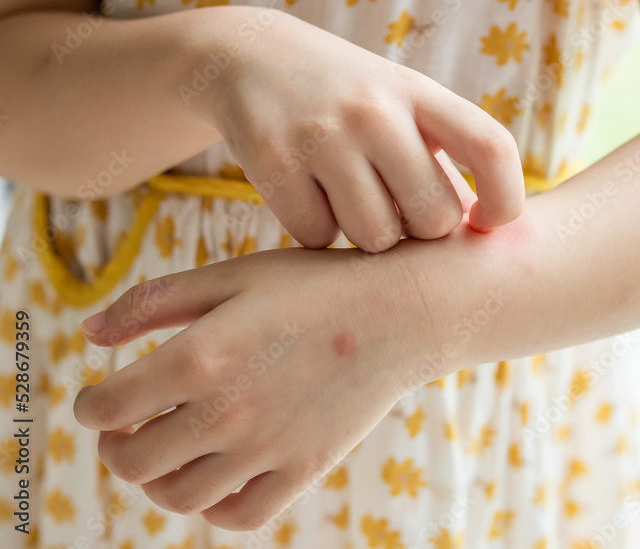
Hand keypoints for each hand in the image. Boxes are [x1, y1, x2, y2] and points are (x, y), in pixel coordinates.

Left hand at [73, 248, 433, 529]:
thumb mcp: (233, 275)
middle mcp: (226, 412)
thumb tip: (88, 334)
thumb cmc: (315, 285)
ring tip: (169, 449)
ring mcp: (267, 448)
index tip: (101, 397)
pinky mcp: (303, 469)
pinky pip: (239, 514)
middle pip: (132, 463)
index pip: (106, 410)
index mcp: (200, 356)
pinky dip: (215, 504)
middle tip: (127, 426)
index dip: (90, 405)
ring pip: (178, 497)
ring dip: (157, 478)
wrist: (401, 311)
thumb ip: (154, 301)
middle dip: (115, 445)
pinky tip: (219, 470)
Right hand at [198, 8, 523, 250]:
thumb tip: (475, 231)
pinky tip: (308, 195)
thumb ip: (440, 160)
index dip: (506, 197)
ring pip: (374, 238)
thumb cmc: (347, 98)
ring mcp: (321, 135)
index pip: (491, 147)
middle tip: (396, 208)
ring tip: (350, 196)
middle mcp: (375, 110)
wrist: (246, 56)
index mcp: (419, 93)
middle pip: (434, 217)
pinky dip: (316, 231)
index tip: (487, 221)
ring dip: (365, 234)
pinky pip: (317, 238)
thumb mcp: (400, 105)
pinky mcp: (273, 161)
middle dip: (419, 229)